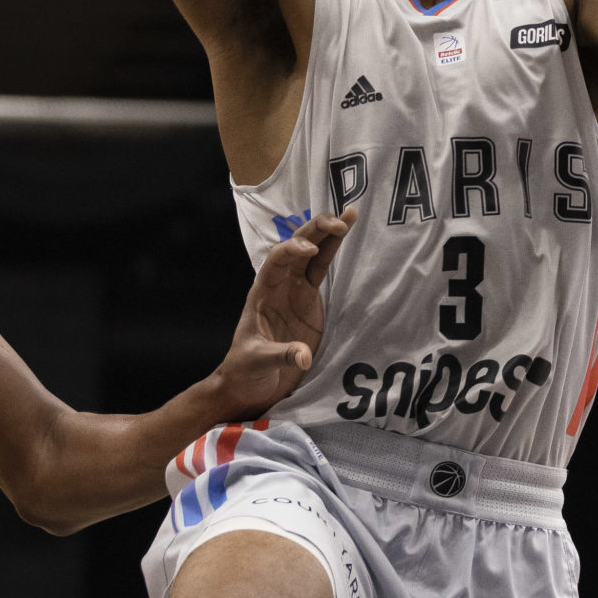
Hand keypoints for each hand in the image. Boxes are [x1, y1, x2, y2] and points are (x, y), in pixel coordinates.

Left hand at [211, 209, 355, 415]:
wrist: (252, 382)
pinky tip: (347, 234)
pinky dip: (334, 251)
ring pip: (314, 253)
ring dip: (329, 234)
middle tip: (338, 221)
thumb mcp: (258, 362)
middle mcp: (279, 285)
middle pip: (297, 249)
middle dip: (315, 232)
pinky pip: (323, 269)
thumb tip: (302, 356)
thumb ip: (280, 355)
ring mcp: (295, 290)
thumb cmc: (246, 370)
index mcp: (262, 293)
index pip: (276, 263)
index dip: (291, 251)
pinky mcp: (310, 300)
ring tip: (350, 215)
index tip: (308, 249)